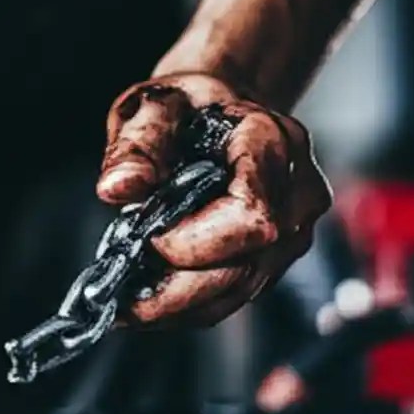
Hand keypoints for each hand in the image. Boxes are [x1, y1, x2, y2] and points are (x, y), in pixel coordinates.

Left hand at [97, 73, 331, 326]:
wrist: (219, 109)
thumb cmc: (188, 107)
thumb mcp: (154, 107)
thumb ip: (137, 145)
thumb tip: (117, 189)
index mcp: (274, 142)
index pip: (251, 215)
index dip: (194, 240)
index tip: (145, 238)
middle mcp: (296, 193)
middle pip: (245, 266)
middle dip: (177, 290)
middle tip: (119, 295)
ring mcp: (294, 230)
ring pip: (239, 290)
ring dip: (179, 306)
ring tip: (127, 306)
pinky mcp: (277, 258)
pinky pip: (236, 295)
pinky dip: (190, 306)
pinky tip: (150, 302)